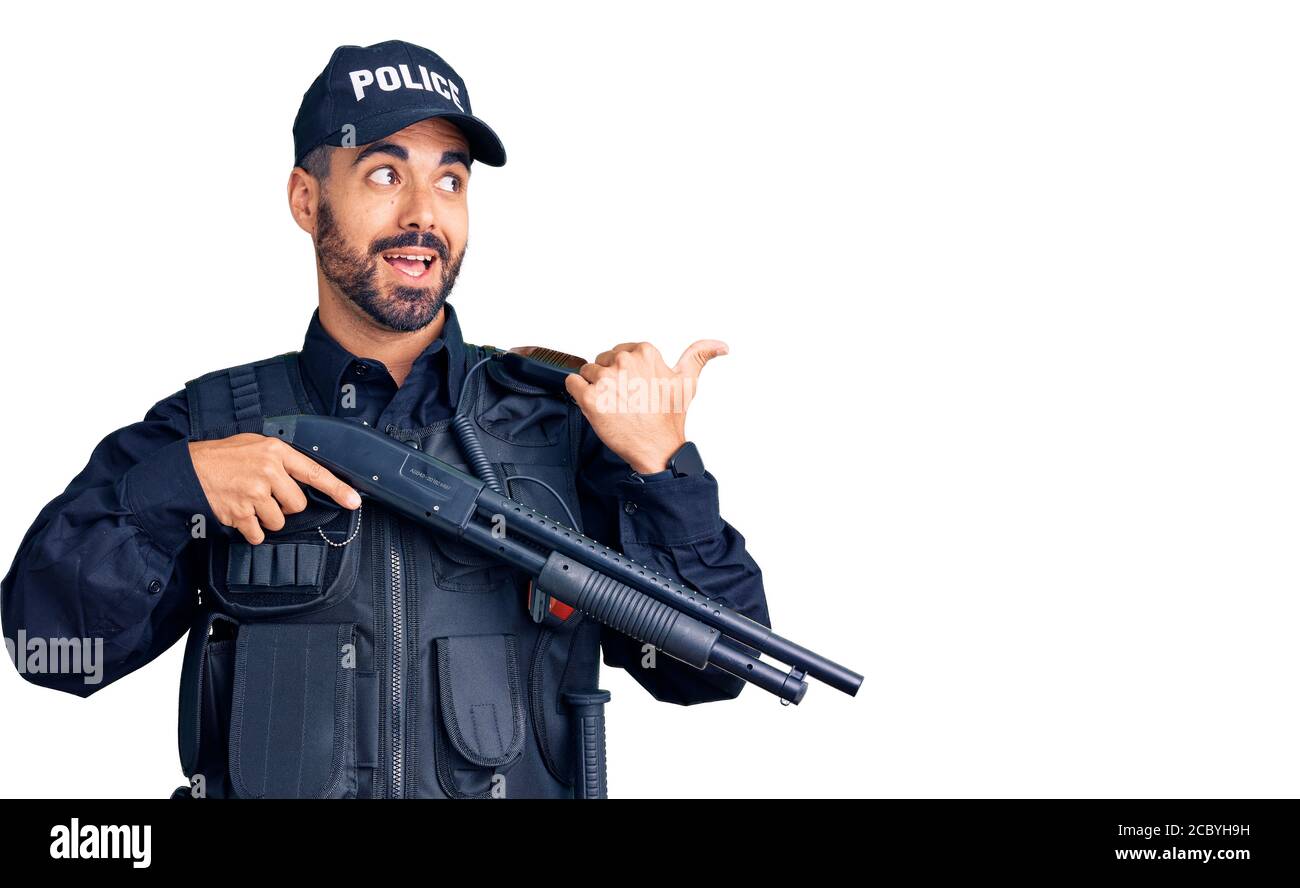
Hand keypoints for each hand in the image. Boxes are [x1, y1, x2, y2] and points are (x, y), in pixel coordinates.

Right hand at [188, 434, 360, 544]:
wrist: (187, 469)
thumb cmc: (222, 457)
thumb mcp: (254, 444)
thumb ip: (280, 458)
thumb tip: (305, 476)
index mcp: (275, 452)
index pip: (315, 472)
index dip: (337, 489)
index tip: (353, 501)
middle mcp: (268, 472)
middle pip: (297, 504)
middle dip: (285, 506)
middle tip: (265, 495)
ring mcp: (254, 493)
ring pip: (278, 521)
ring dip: (266, 518)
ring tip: (248, 502)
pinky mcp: (240, 513)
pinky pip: (258, 534)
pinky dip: (250, 531)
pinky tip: (239, 515)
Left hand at [564, 340, 727, 472]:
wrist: (658, 449)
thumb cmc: (669, 418)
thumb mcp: (688, 382)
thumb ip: (700, 356)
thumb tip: (721, 345)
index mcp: (645, 353)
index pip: (620, 351)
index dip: (625, 371)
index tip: (635, 387)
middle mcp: (625, 362)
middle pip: (602, 360)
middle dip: (610, 378)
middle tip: (626, 399)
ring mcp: (606, 380)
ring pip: (587, 372)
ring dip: (595, 388)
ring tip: (613, 405)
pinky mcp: (589, 398)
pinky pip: (571, 382)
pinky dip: (577, 392)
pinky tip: (595, 405)